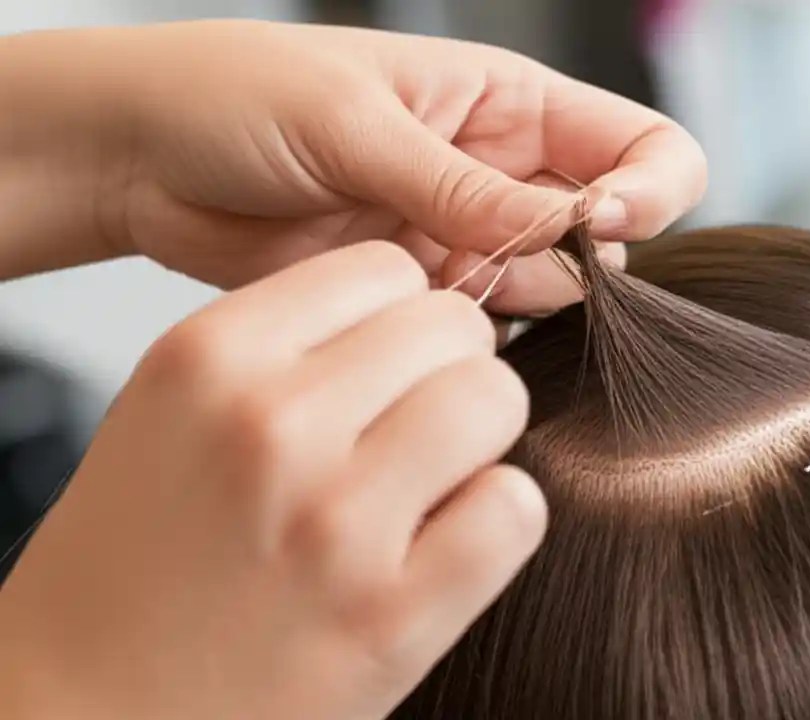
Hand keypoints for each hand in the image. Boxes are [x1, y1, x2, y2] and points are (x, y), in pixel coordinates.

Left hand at [0, 20, 705, 314]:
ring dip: (522, 305)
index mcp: (506, 102)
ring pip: (551, 289)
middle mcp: (501, 172)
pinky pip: (484, 328)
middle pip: (610, 229)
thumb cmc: (235, 97)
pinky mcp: (422, 293)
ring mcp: (464, 237)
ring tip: (442, 288)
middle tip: (506, 270)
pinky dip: (473, 341)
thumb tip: (568, 230)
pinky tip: (425, 325)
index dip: (645, 189)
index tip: (596, 226)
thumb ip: (464, 187)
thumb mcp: (356, 125)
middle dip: (585, 262)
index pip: (638, 144)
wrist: (139, 160)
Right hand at [0, 242, 544, 719]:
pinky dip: (497, 522)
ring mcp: (337, 522)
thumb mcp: (177, 414)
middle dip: (451, 370)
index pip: (386, 268)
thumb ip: (288, 348)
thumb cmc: (141, 566)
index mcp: (208, 360)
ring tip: (429, 486)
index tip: (392, 362)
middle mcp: (272, 425)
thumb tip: (424, 306)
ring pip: (496, 399)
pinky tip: (442, 547)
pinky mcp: (393, 614)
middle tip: (415, 429)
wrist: (93, 713)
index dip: (405, 315)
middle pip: (456, 326)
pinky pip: (515, 507)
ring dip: (481, 440)